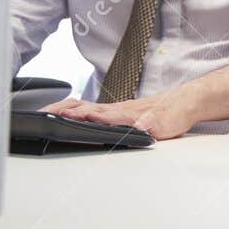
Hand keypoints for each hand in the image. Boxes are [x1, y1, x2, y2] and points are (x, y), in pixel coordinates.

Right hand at [42, 90, 196, 139]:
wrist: (187, 102)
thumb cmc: (176, 113)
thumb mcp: (167, 124)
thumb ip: (152, 125)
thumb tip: (142, 126)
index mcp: (125, 114)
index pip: (95, 114)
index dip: (76, 116)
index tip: (59, 116)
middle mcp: (118, 109)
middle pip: (84, 108)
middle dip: (61, 110)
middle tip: (41, 114)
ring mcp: (118, 110)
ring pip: (86, 107)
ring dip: (66, 109)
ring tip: (46, 113)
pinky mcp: (121, 112)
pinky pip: (94, 109)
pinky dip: (77, 110)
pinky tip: (70, 113)